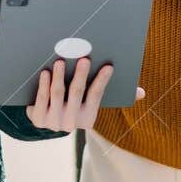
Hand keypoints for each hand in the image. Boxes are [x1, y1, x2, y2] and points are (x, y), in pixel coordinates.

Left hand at [25, 57, 145, 130]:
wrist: (45, 119)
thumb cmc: (73, 103)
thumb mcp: (90, 102)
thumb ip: (113, 95)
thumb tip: (141, 93)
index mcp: (88, 118)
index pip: (97, 95)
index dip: (103, 80)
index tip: (108, 66)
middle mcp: (72, 122)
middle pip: (77, 93)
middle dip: (81, 75)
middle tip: (84, 59)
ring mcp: (54, 122)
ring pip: (58, 94)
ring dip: (60, 77)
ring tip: (61, 61)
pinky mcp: (38, 119)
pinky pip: (41, 100)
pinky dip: (44, 85)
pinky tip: (46, 72)